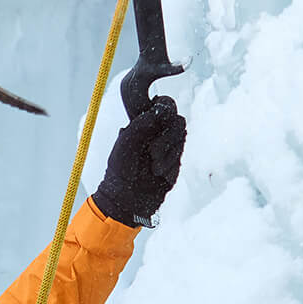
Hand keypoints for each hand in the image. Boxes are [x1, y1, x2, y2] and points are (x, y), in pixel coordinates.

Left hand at [91, 95, 186, 227]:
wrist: (129, 199)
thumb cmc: (121, 170)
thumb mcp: (126, 143)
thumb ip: (143, 123)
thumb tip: (160, 108)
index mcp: (140, 123)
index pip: (162, 105)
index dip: (165, 108)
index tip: (160, 118)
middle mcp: (154, 131)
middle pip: (176, 119)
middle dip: (167, 137)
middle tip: (152, 153)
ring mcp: (166, 144)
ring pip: (181, 135)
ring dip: (169, 152)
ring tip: (154, 167)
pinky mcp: (174, 158)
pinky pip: (181, 152)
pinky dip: (171, 163)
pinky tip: (160, 174)